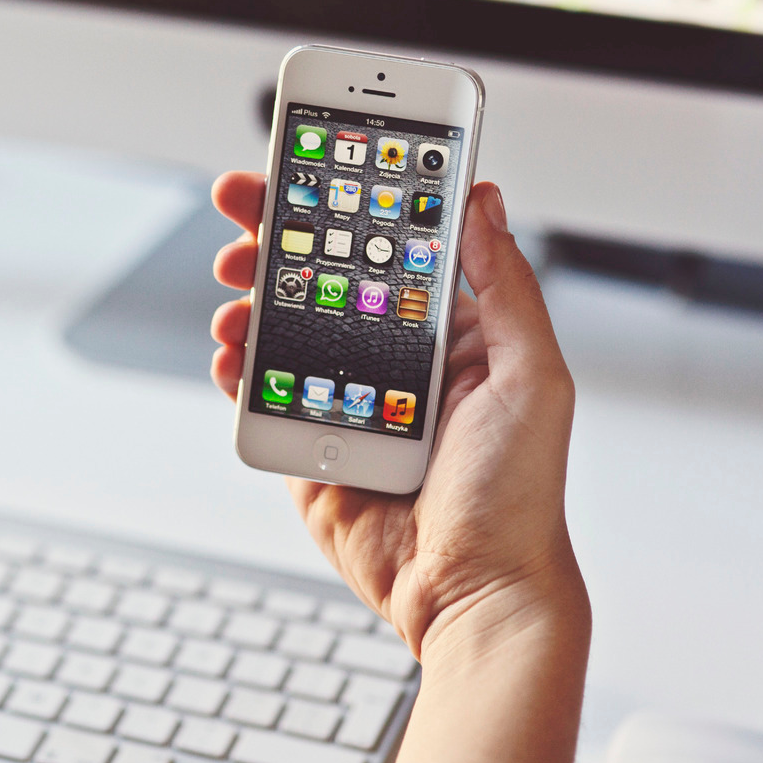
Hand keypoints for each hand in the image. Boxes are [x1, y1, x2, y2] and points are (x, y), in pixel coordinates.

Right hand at [210, 174, 583, 662]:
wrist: (473, 597)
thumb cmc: (519, 497)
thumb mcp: (533, 377)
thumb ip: (505, 287)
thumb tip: (483, 198)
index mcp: (454, 337)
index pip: (391, 249)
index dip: (350, 205)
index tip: (311, 165)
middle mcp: (398, 364)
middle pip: (324, 281)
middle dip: (279, 239)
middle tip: (241, 207)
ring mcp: (350, 405)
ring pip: (285, 332)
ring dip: (252, 299)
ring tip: (233, 287)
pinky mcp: (312, 450)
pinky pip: (265, 396)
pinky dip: (238, 370)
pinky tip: (229, 350)